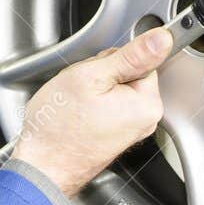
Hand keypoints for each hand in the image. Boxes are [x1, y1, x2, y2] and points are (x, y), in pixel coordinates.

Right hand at [8, 26, 170, 197]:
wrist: (41, 165)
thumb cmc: (59, 127)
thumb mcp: (92, 77)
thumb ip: (131, 56)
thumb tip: (162, 39)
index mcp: (147, 104)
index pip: (141, 60)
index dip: (111, 60)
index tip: (95, 74)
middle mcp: (144, 120)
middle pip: (128, 74)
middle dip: (101, 75)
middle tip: (81, 90)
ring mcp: (129, 130)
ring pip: (114, 89)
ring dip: (93, 90)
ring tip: (76, 104)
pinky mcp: (114, 136)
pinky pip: (106, 106)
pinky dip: (90, 105)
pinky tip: (76, 114)